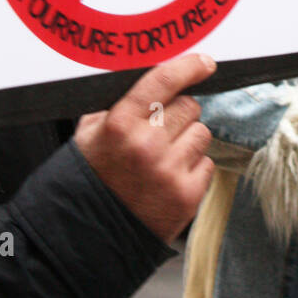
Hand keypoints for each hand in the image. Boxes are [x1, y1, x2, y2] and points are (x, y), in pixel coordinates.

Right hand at [75, 53, 215, 244]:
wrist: (90, 234)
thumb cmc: (92, 177)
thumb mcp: (90, 133)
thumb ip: (117, 103)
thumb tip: (150, 77)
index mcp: (120, 124)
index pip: (163, 81)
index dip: (188, 66)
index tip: (204, 63)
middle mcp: (146, 145)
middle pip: (189, 106)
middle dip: (178, 114)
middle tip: (161, 131)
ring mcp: (169, 171)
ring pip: (202, 132)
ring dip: (188, 140)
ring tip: (164, 157)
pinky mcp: (187, 196)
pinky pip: (207, 163)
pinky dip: (193, 168)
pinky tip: (170, 178)